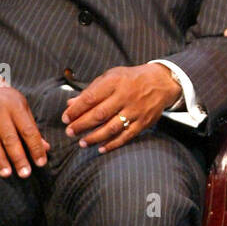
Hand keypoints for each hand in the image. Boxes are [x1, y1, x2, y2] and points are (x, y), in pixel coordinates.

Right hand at [0, 72, 49, 177]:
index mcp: (16, 107)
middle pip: (11, 138)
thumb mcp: (21, 106)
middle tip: (25, 174)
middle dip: (19, 157)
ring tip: (6, 173)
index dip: (35, 147)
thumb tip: (45, 148)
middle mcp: (0, 111)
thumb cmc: (3, 98)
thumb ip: (32, 127)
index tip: (41, 163)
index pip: (29, 130)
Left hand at [61, 64, 181, 152]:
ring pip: (112, 127)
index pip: (90, 98)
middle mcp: (125, 96)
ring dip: (95, 137)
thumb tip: (70, 104)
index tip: (65, 118)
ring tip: (82, 143)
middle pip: (99, 114)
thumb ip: (91, 91)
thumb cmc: (130, 79)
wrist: (161, 82)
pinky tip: (101, 148)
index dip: (76, 110)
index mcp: (115, 82)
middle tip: (69, 132)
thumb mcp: (111, 77)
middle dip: (82, 125)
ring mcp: (135, 110)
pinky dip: (113, 144)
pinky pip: (126, 136)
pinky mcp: (143, 122)